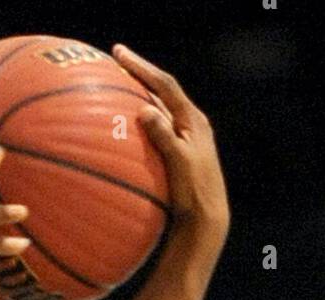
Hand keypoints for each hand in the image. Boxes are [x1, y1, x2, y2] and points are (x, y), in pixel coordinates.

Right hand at [113, 44, 229, 245]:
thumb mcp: (179, 164)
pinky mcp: (179, 155)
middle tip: (118, 60)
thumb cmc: (194, 194)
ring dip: (140, 96)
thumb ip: (164, 137)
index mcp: (193, 120)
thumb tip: (146, 111)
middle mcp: (191, 125)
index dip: (142, 67)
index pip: (165, 85)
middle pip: (162, 92)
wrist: (206, 220)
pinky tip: (126, 125)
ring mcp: (186, 139)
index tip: (119, 53)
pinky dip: (142, 121)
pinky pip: (157, 129)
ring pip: (160, 109)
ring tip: (119, 85)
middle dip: (140, 75)